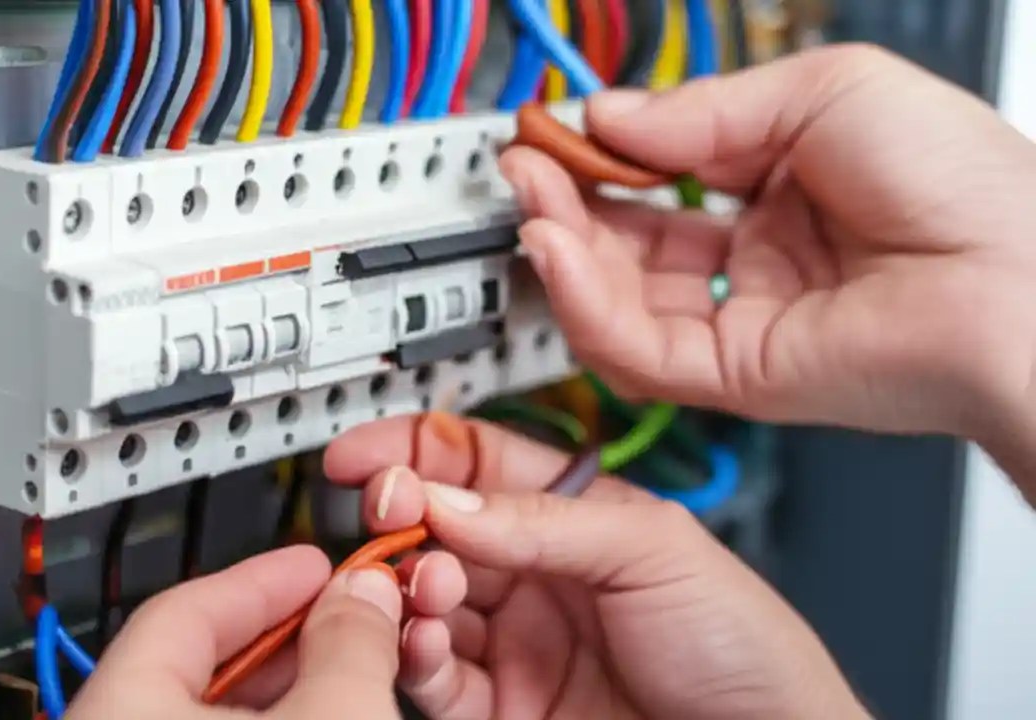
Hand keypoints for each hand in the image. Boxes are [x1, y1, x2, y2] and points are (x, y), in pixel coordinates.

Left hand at [66, 545, 455, 718]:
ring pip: (217, 717)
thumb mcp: (333, 719)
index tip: (314, 563)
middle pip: (201, 663)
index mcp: (119, 708)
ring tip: (355, 678)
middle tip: (350, 618)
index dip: (264, 575)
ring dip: (294, 691)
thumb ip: (350, 644)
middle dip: (291, 636)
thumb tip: (363, 599)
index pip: (184, 607)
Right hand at [325, 415, 867, 718]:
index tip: (365, 455)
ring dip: (407, 587)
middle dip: (401, 518)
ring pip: (425, 603)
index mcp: (572, 519)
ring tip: (425, 582)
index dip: (415, 453)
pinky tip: (427, 637)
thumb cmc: (742, 643)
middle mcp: (535, 576)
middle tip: (387, 514)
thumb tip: (443, 496)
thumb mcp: (649, 547)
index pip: (474, 467)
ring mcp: (515, 644)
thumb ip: (541, 517)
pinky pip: (435, 677)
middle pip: (436, 532)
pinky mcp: (502, 708)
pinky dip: (416, 653)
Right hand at [502, 44, 1035, 491]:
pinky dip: (585, 302)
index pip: (659, 180)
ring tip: (533, 197)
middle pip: (624, 242)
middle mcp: (752, 261)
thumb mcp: (825, 92)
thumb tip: (607, 117)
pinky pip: (634, 347)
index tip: (555, 128)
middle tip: (524, 163)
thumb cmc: (965, 183)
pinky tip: (559, 248)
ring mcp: (739, 322)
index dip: (601, 157)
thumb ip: (702, 112)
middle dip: (566, 201)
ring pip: (616, 300)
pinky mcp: (732, 376)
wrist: (1020, 276)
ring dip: (563, 248)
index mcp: (779, 190)